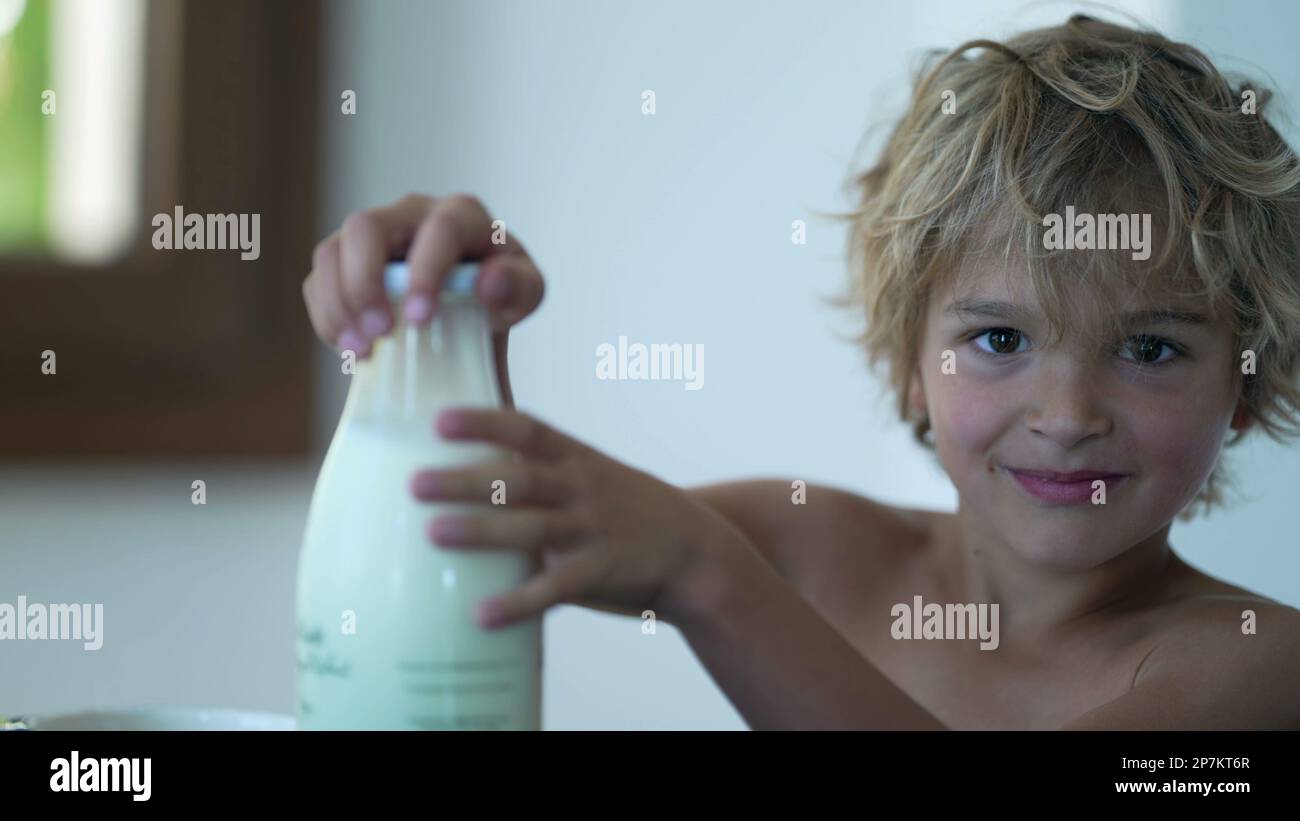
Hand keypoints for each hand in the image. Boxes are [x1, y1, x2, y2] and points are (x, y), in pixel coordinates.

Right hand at [302, 193, 544, 402]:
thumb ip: (519, 288)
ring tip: (362, 350)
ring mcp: (371, 234)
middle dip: (364, 282)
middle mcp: (410, 214)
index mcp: (460, 215)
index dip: (424, 271)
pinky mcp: (344, 261)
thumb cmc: (500, 296)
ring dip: (339, 304)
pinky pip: (318, 281)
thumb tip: (489, 282)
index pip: (437, 230)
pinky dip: (328, 317)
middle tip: (381, 334)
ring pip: (332, 252)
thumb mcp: (524, 295)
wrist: (471, 315)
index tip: (420, 318)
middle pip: (365, 227)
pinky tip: (352, 349)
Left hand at [409, 408, 739, 628]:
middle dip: (465, 480)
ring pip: (530, 528)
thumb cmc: (629, 510)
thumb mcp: (594, 473)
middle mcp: (583, 488)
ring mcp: (593, 530)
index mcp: (579, 458)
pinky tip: (480, 615)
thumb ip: (541, 470)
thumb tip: (470, 463)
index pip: (527, 428)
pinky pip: (553, 589)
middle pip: (518, 478)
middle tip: (414, 483)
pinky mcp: (600, 573)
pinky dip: (517, 603)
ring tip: (434, 532)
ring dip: (480, 531)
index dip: (483, 422)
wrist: (698, 551)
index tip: (439, 420)